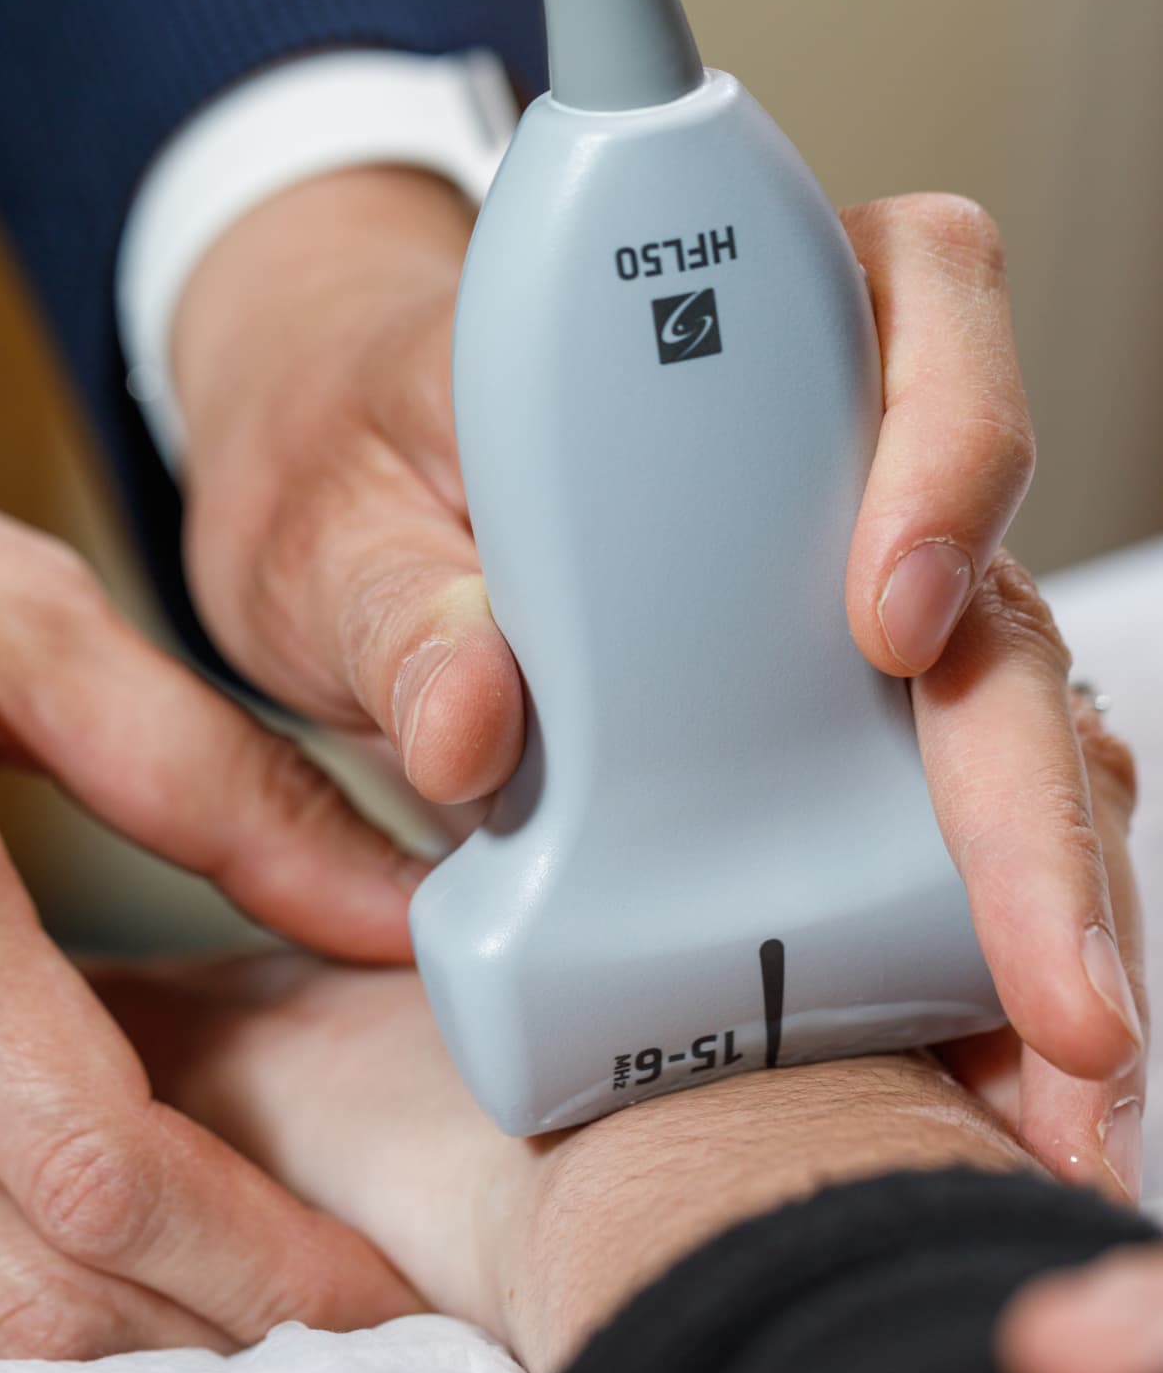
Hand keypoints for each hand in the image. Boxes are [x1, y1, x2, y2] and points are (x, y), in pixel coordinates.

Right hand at [0, 381, 418, 1355]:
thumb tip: (387, 903)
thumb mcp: (26, 621)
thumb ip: (224, 784)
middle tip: (331, 1297)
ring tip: (230, 1269)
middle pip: (16, 1281)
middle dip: (199, 1323)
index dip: (260, 1254)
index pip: (98, 1168)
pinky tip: (76, 1204)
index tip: (367, 1276)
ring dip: (95, 1314)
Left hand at [176, 174, 1141, 1184]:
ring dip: (1034, 893)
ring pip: (993, 717)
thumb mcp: (333, 532)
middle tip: (1046, 974)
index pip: (910, 310)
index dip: (943, 451)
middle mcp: (807, 466)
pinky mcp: (795, 721)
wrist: (325, 509)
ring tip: (1046, 1062)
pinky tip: (966, 1036)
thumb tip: (471, 730)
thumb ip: (396, 611)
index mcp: (707, 341)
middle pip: (987, 580)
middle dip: (1026, 785)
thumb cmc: (337, 467)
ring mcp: (814, 602)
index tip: (885, 624)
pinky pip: (914, 812)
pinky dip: (955, 928)